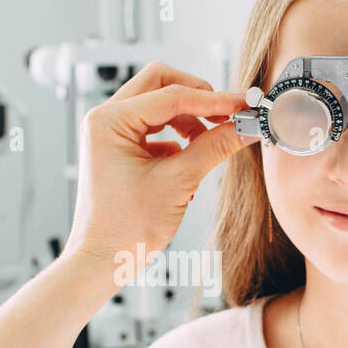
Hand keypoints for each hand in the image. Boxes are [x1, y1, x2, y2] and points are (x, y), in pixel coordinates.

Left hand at [64, 62, 258, 275]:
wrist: (101, 262)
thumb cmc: (126, 229)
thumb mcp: (179, 182)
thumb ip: (215, 147)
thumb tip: (245, 127)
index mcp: (109, 120)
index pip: (171, 95)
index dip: (214, 100)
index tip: (245, 103)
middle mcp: (105, 120)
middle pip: (161, 85)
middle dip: (198, 98)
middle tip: (229, 114)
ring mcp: (111, 134)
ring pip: (159, 107)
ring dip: (190, 120)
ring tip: (212, 144)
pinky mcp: (120, 150)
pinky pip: (155, 130)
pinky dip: (178, 140)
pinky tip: (191, 164)